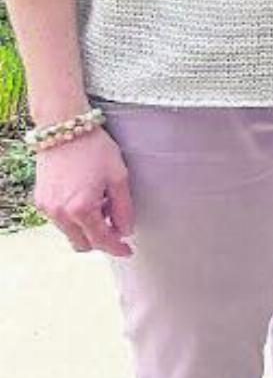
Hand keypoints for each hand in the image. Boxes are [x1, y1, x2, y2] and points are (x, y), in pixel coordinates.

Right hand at [35, 124, 134, 257]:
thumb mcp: (118, 177)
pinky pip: (59, 220)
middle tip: (115, 224)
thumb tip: (125, 230)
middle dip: (101, 240)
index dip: (117, 248)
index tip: (127, 250)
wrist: (64, 127)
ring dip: (87, 228)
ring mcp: (47, 208)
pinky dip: (73, 218)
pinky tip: (85, 199)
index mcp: (82, 209)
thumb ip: (123, 208)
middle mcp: (60, 213)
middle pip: (83, 244)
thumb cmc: (94, 148)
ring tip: (101, 205)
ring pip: (70, 233)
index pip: (102, 240)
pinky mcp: (40, 200)